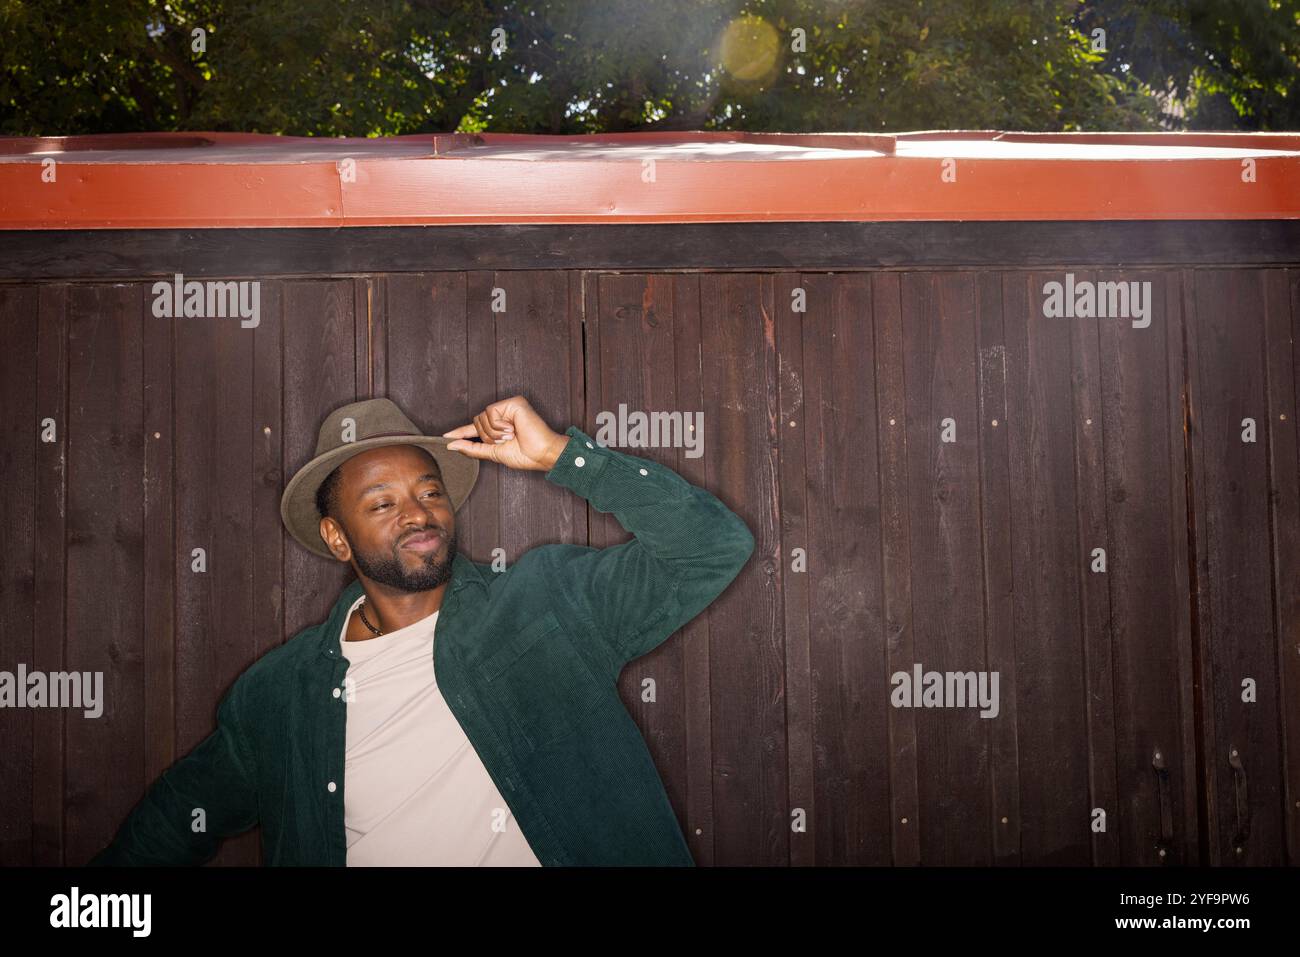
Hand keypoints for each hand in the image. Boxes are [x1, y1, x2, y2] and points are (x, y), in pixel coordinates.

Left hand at [441, 396, 568, 470]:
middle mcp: (503, 415)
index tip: (445, 437)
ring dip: (494, 433)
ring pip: (482, 418)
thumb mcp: (493, 453)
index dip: (460, 432)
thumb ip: (472, 448)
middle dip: (487, 437)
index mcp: (498, 427)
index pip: (475, 428)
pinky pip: (491, 413)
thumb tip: (452, 445)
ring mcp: (508, 407)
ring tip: (511, 436)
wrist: (541, 454)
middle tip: (505, 441)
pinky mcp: (513, 402)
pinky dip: (499, 426)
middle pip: (477, 422)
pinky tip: (513, 429)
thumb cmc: (524, 455)